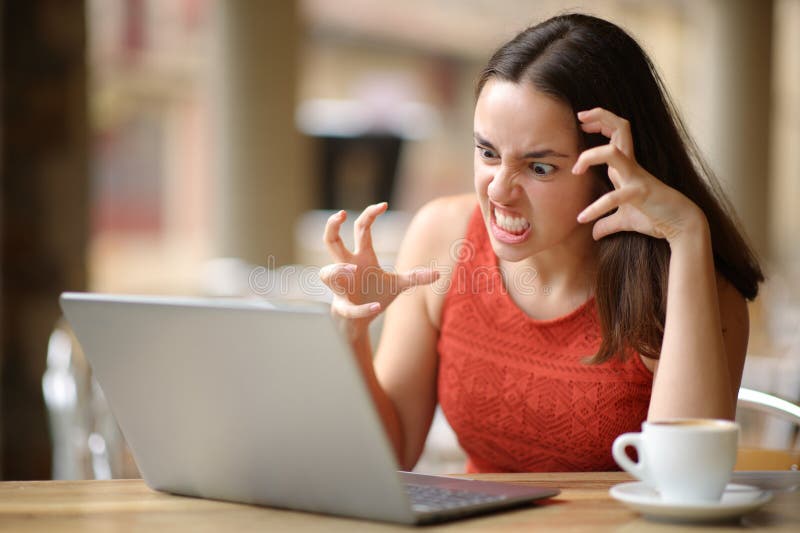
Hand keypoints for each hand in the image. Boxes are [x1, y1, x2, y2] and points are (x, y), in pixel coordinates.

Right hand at [319, 202, 439, 339]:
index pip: (360, 228)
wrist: (362, 321)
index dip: (369, 215)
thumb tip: (439, 274)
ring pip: (326, 273)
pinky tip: (376, 308)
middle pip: (331, 241)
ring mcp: (341, 287)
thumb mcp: (398, 284)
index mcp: (361, 256)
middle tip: (341, 214)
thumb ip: (416, 277)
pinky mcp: (342, 307)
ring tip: (352, 269)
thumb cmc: (375, 295)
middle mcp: (346, 267)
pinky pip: (347, 307)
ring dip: (337, 269)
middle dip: (332, 227)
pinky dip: (361, 308)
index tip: (383, 205)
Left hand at [572, 108, 705, 242]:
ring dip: (590, 155)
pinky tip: (582, 219)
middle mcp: (631, 166)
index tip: (582, 123)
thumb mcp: (624, 219)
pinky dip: (595, 208)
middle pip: (620, 127)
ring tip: (576, 169)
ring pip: (613, 151)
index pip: (617, 131)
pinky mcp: (639, 193)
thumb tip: (593, 233)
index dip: (601, 121)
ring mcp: (636, 177)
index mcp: (627, 165)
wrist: (681, 225)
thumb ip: (607, 223)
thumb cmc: (655, 216)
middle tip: (579, 119)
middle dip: (599, 117)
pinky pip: (613, 197)